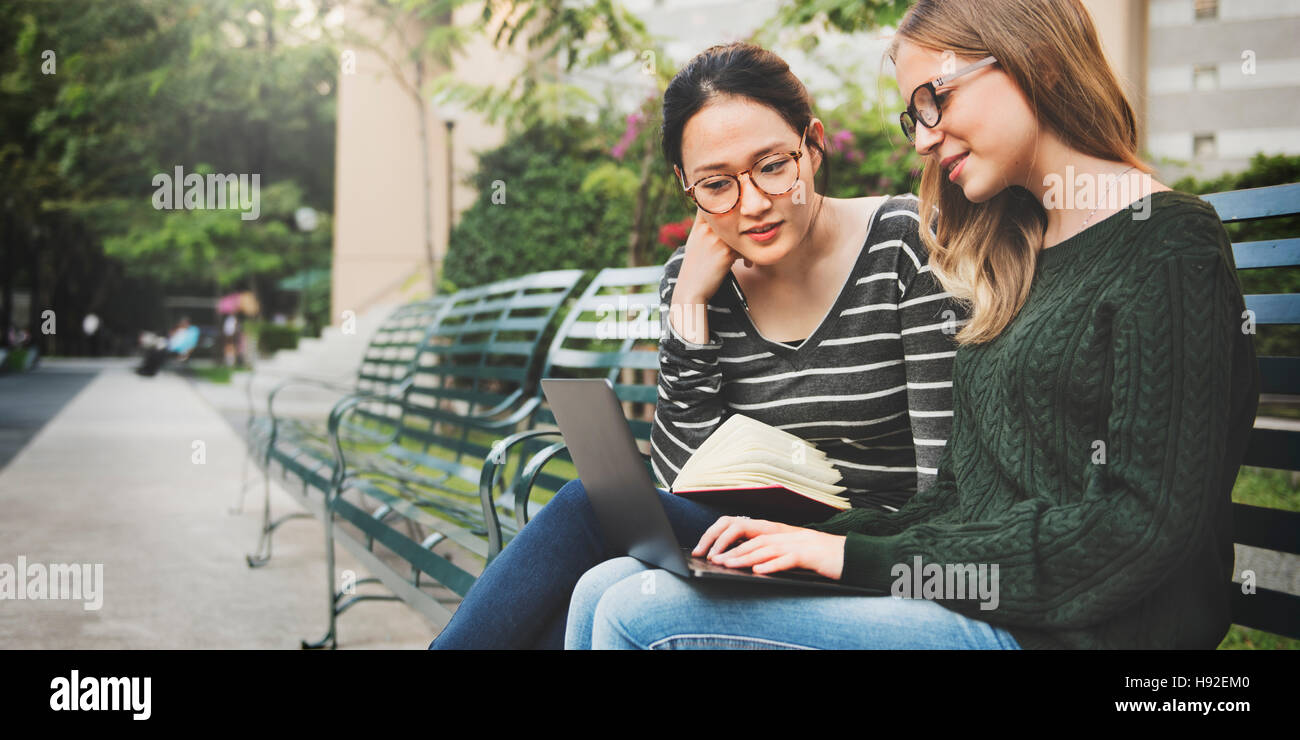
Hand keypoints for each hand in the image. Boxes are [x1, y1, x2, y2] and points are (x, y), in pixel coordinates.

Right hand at [673, 210, 750, 305]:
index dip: (727, 200)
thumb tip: (722, 218)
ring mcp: (717, 240)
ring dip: (747, 243)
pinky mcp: (726, 254)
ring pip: (741, 233)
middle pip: (734, 216)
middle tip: (754, 230)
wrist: (691, 288)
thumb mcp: (695, 242)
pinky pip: (744, 248)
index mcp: (699, 226)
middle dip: (745, 223)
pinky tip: (746, 264)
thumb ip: (707, 227)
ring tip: (746, 256)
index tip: (738, 206)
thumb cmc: (695, 266)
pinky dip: (747, 256)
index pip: (715, 204)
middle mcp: (707, 230)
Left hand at [693, 516, 846, 579]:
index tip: (711, 552)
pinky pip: (788, 559)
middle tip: (713, 560)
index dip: (728, 540)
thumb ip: (772, 553)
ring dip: (744, 557)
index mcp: (780, 532)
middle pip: (753, 538)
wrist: (851, 555)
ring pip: (766, 548)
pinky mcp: (810, 555)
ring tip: (728, 565)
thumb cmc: (821, 557)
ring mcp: (798, 543)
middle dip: (731, 549)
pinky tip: (759, 571)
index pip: (748, 532)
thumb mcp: (792, 552)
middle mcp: (786, 534)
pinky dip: (772, 565)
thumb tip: (748, 562)